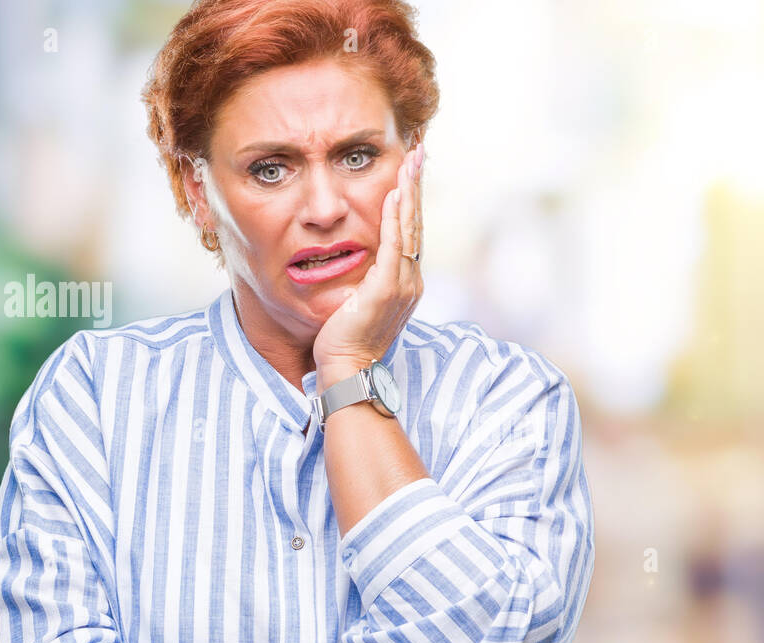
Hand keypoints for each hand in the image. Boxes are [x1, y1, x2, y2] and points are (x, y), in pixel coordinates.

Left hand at [312, 141, 423, 386]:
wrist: (348, 370)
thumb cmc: (345, 342)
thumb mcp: (357, 304)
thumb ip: (364, 281)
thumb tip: (356, 264)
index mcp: (405, 283)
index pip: (409, 232)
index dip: (410, 200)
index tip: (409, 171)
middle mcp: (410, 281)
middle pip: (416, 223)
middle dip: (416, 185)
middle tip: (418, 150)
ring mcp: (402, 285)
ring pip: (409, 229)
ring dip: (409, 192)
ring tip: (410, 161)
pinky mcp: (386, 289)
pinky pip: (393, 246)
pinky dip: (394, 218)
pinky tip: (393, 194)